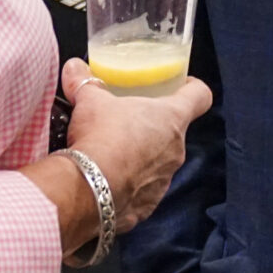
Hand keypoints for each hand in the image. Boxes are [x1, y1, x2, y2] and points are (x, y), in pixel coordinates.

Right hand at [56, 59, 207, 238]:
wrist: (88, 189)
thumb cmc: (101, 136)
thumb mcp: (89, 101)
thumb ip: (84, 82)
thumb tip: (73, 67)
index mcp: (171, 118)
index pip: (200, 96)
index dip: (193, 88)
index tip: (181, 85)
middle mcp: (176, 150)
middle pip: (173, 131)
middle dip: (153, 125)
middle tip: (128, 120)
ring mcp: (164, 180)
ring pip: (158, 162)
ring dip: (141, 157)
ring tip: (112, 153)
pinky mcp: (148, 206)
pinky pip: (142, 190)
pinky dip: (128, 184)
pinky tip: (107, 180)